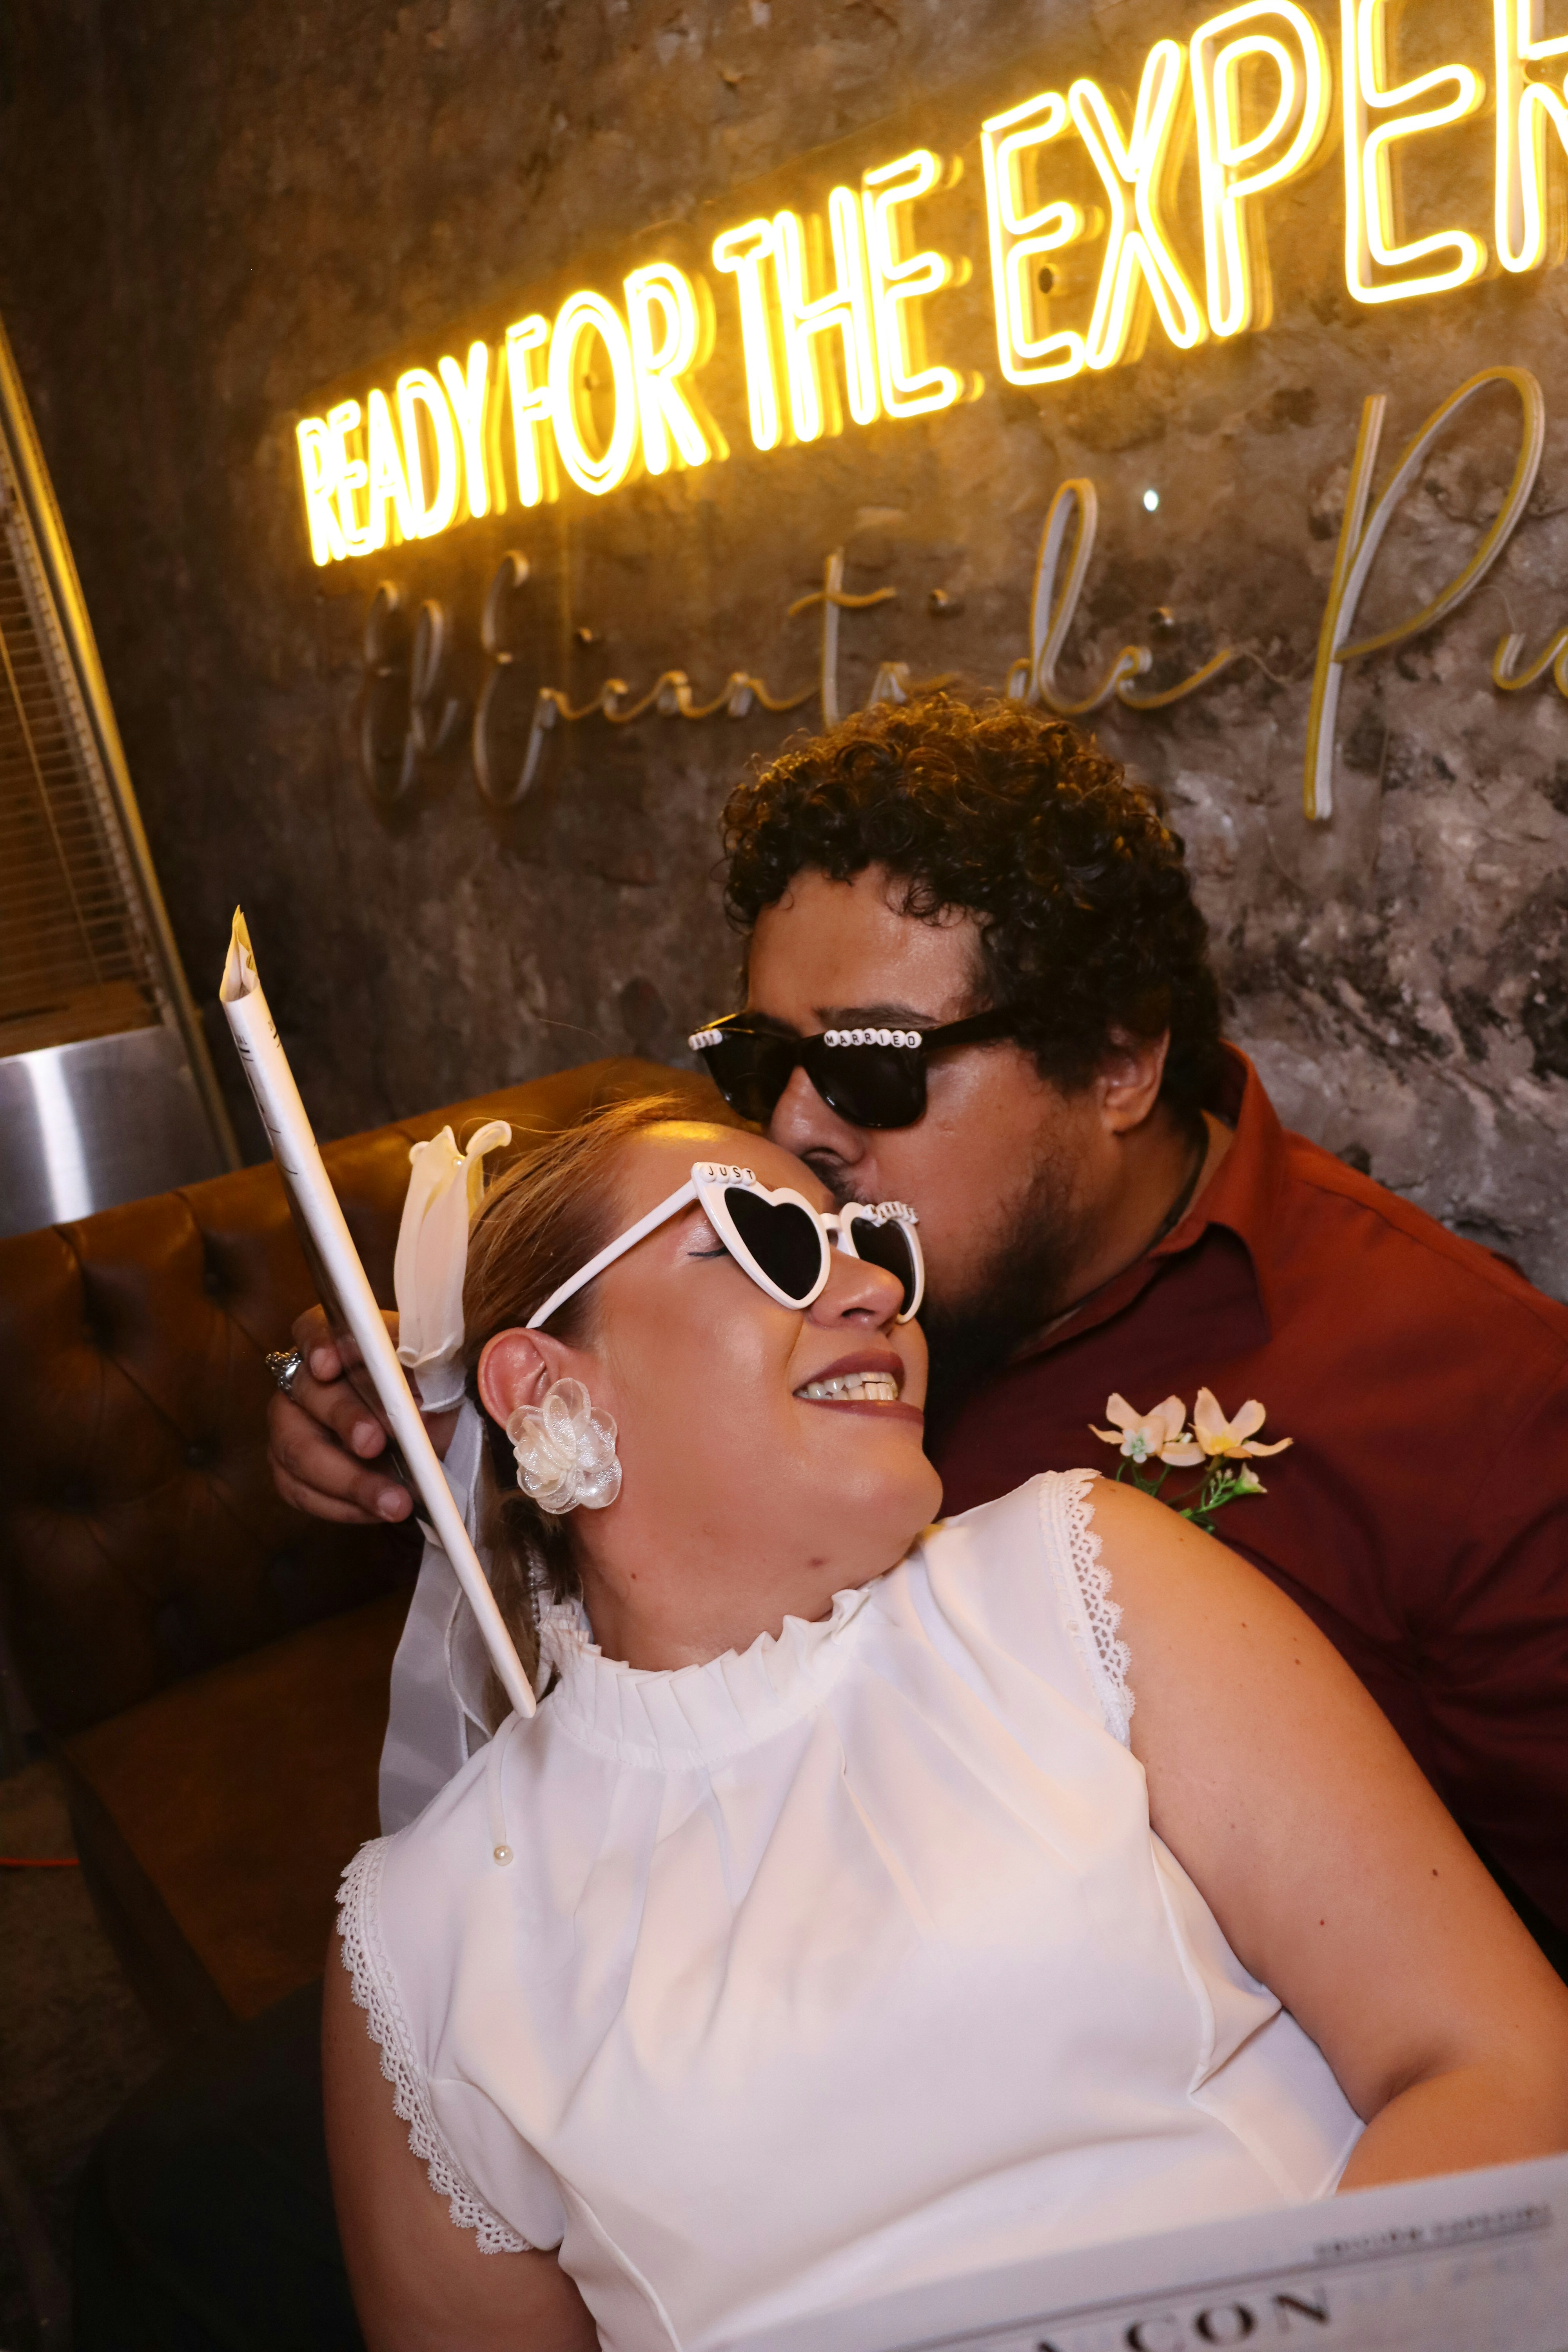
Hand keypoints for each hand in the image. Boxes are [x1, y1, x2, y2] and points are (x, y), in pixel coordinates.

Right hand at [267, 1305, 458, 1525]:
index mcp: (341, 1343)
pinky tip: (376, 1511)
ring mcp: (291, 1427)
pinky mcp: (291, 1471)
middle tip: (374, 1443)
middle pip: (309, 1393)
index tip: (330, 1364)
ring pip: (298, 1451)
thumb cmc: (432, 1399)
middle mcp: (306, 1381)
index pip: (314, 1328)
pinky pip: (301, 1492)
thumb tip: (418, 1397)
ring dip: (349, 1480)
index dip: (318, 1344)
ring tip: (394, 1502)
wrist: (432, 1444)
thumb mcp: (441, 1381)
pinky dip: (342, 1506)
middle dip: (344, 1419)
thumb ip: (426, 1376)